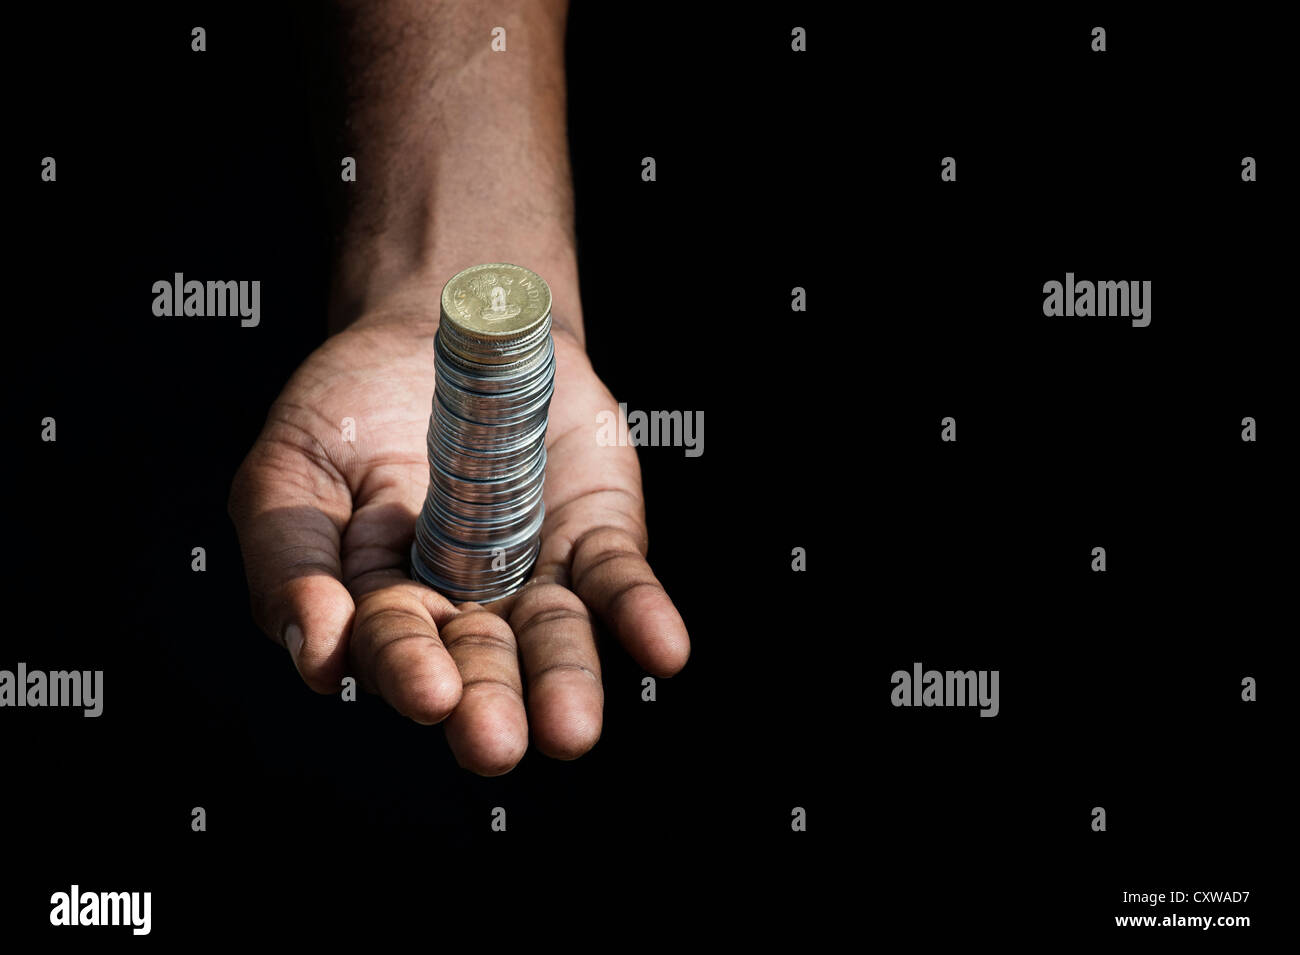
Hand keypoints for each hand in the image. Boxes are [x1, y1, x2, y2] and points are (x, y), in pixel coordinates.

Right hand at [228, 304, 689, 773]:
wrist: (440, 324)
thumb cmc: (350, 408)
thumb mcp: (292, 470)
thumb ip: (292, 561)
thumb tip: (317, 657)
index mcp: (381, 604)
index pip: (393, 645)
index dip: (408, 668)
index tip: (429, 693)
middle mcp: (464, 607)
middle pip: (480, 661)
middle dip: (488, 701)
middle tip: (494, 745)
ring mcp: (535, 573)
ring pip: (555, 635)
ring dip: (566, 681)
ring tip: (571, 729)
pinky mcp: (596, 536)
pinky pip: (618, 579)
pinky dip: (639, 613)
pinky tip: (663, 650)